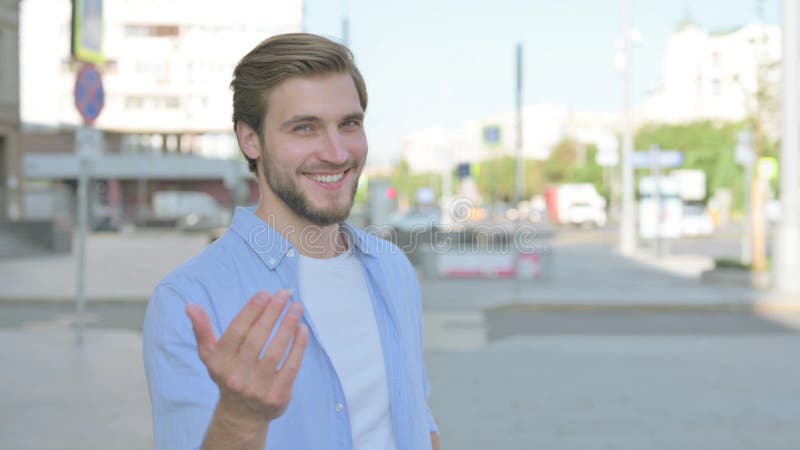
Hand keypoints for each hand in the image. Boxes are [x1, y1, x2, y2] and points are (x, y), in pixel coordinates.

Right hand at [186, 290, 308, 425]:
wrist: (242, 414)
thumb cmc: (228, 374)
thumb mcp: (211, 356)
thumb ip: (202, 330)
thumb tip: (191, 306)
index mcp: (219, 363)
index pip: (236, 331)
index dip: (251, 310)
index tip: (265, 293)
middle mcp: (236, 377)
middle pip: (257, 338)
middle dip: (272, 313)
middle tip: (284, 294)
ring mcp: (258, 388)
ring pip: (276, 351)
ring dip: (288, 325)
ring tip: (296, 307)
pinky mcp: (277, 396)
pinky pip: (291, 366)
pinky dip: (299, 346)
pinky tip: (302, 329)